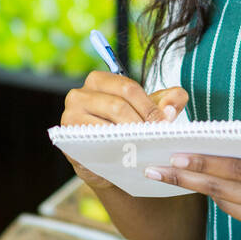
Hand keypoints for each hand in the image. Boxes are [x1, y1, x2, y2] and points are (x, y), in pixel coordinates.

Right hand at [60, 71, 188, 191]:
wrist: (108, 159)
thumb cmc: (127, 127)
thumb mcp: (149, 110)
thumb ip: (168, 101)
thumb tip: (173, 105)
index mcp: (99, 80)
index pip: (128, 88)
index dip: (150, 107)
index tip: (166, 124)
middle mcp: (78, 94)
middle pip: (117, 106)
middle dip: (141, 124)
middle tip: (158, 138)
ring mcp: (69, 116)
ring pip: (106, 126)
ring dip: (129, 139)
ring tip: (147, 148)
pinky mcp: (68, 139)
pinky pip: (94, 144)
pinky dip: (114, 150)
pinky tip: (129, 157)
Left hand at [146, 139, 240, 239]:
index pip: (238, 169)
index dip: (205, 161)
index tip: (177, 154)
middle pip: (222, 190)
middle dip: (185, 178)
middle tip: (155, 170)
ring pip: (227, 205)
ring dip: (200, 189)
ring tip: (174, 175)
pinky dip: (226, 201)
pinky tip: (209, 188)